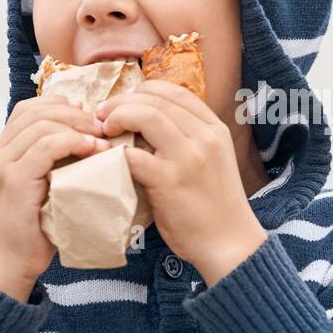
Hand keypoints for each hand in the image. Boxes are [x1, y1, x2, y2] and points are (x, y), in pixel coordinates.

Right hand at [0, 93, 109, 300]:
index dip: (60, 105)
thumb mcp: (45, 185)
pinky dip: (73, 142)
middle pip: (36, 111)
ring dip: (78, 126)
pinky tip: (93, 150)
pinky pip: (45, 147)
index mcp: (2, 151)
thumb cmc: (35, 227)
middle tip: (103, 125)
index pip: (28, 109)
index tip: (89, 115)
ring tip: (103, 139)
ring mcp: (2, 165)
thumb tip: (92, 137)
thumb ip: (55, 161)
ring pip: (42, 124)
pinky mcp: (13, 181)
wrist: (12, 262)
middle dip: (75, 113)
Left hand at [96, 80, 266, 284]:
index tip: (125, 101)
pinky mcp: (170, 181)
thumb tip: (147, 122)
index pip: (175, 91)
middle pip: (156, 99)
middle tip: (103, 114)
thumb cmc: (215, 205)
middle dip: (122, 101)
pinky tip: (110, 158)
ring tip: (104, 130)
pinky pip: (134, 154)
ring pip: (145, 116)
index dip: (143, 90)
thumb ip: (188, 139)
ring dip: (117, 117)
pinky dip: (116, 152)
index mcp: (215, 129)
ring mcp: (188, 158)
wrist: (229, 242)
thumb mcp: (212, 160)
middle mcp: (205, 137)